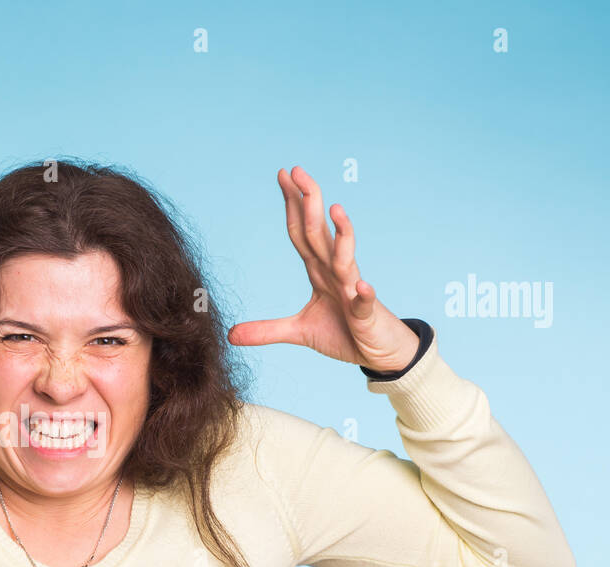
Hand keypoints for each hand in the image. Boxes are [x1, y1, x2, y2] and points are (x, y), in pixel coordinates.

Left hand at [227, 166, 418, 372]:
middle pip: (320, 234)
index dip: (292, 205)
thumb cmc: (345, 334)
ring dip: (341, 235)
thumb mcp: (299, 332)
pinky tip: (362, 285)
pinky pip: (364, 302)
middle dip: (309, 203)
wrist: (379, 352)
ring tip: (334, 209)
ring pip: (345, 260)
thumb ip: (267, 330)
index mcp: (319, 272)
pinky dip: (363, 294)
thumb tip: (231, 335)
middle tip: (297, 171)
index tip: (282, 175)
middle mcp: (336, 274)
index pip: (302, 232)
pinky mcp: (366, 315)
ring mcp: (352, 292)